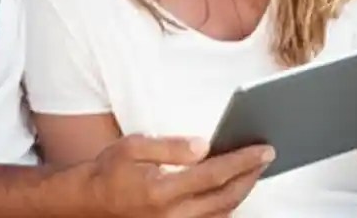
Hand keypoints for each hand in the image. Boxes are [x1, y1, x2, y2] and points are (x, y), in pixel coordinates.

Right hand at [79, 135, 273, 217]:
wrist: (90, 202)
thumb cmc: (110, 171)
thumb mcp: (133, 146)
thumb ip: (170, 146)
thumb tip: (204, 145)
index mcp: (162, 191)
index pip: (214, 174)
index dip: (243, 160)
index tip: (263, 148)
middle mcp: (173, 215)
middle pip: (226, 197)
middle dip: (251, 175)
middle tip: (266, 155)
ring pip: (223, 212)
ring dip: (242, 190)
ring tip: (254, 168)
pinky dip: (228, 204)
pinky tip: (233, 187)